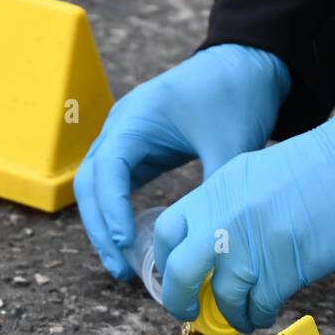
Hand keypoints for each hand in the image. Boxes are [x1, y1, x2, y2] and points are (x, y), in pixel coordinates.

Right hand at [74, 44, 290, 279]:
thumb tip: (207, 238)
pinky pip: (114, 189)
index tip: (125, 242)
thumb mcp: (231, 142)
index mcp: (136, 116)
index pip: (108, 168)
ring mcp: (124, 141)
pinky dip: (116, 217)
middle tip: (119, 268)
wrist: (245, 65)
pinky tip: (130, 246)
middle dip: (99, 227)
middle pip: (89, 183)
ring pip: (95, 189)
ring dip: (102, 227)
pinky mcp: (136, 154)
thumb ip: (215, 187)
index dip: (111, 208)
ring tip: (121, 266)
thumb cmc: (236, 94)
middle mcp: (120, 128)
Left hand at [154, 116, 334, 332]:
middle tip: (191, 312)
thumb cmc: (324, 163)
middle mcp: (224, 216)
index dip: (166, 261)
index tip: (176, 276)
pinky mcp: (284, 267)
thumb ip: (232, 206)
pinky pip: (258, 306)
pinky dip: (259, 315)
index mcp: (217, 188)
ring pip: (222, 298)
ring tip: (242, 316)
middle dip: (179, 300)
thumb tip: (221, 248)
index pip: (167, 231)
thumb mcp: (258, 172)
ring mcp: (251, 243)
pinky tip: (265, 312)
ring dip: (230, 315)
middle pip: (179, 273)